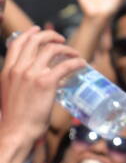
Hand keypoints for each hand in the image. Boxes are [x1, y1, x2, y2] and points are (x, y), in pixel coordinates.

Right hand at [0, 29, 83, 150]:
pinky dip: (76, 61)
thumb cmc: (15, 117)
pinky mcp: (46, 83)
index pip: (18, 43)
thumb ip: (18, 82)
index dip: (30, 33)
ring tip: (75, 54)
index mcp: (7, 70)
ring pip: (52, 49)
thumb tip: (32, 80)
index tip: (39, 30)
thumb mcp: (10, 93)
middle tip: (62, 40)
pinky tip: (82, 63)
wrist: (16, 131)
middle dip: (51, 36)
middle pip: (36, 41)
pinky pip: (66, 65)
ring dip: (67, 48)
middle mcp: (18, 69)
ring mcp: (31, 74)